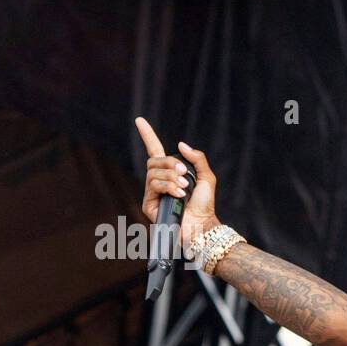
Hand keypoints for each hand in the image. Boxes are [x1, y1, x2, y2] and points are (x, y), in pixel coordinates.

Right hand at [134, 116, 220, 252]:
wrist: (202, 225)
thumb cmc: (205, 205)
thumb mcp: (207, 178)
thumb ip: (197, 159)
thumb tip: (180, 144)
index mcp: (170, 172)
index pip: (154, 150)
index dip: (147, 135)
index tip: (140, 120)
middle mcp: (158, 180)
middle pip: (154, 161)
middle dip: (171, 164)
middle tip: (185, 175)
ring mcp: (152, 192)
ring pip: (154, 173)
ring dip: (172, 178)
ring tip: (184, 188)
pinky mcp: (148, 204)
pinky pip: (154, 186)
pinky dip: (168, 187)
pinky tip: (179, 194)